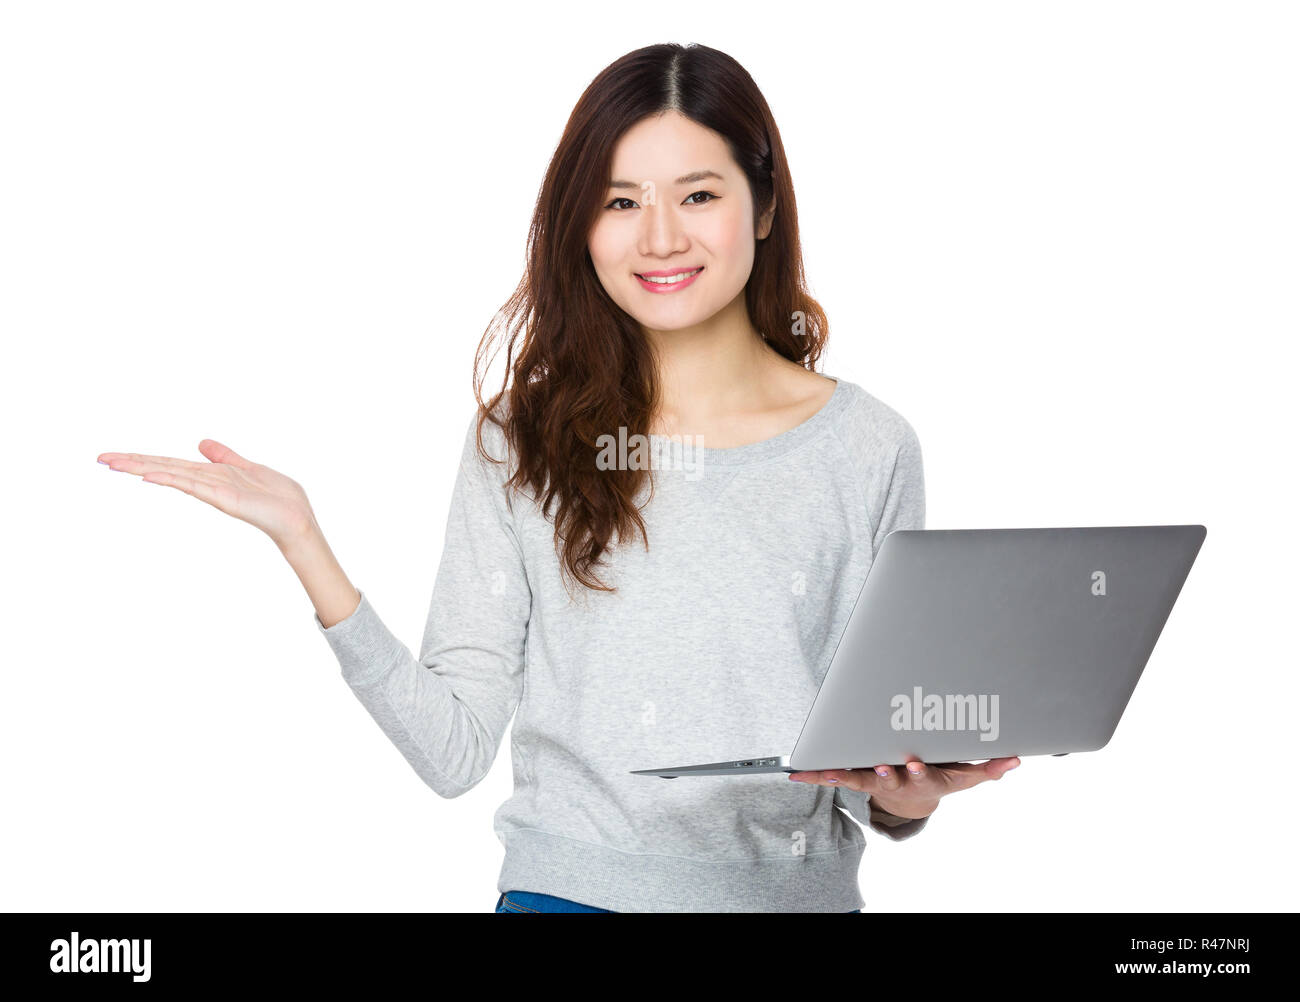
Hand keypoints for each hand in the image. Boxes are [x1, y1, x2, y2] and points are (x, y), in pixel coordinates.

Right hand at [96, 440, 317, 549]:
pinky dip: (171, 480)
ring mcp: (213, 491)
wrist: (297, 518)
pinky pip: (192, 486)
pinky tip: (149, 476)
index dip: (143, 458)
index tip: (115, 456)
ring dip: (142, 467)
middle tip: (100, 458)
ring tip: (114, 463)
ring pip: (171, 474)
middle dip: (132, 462)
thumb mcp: (248, 467)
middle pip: (163, 468)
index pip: (170, 463)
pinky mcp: (223, 498)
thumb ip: (224, 456)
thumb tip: (201, 443)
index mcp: (211, 474)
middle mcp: (207, 482)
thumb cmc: (277, 498)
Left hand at [789, 756, 1020, 819]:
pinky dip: (818, 774)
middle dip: (885, 772)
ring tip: (826, 773)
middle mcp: (897, 779)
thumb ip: (989, 767)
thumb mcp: (966, 777)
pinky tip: (798, 772)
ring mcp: (876, 779)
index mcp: (923, 778)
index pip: (922, 775)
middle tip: (879, 765)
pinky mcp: (859, 775)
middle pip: (890, 777)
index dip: (918, 770)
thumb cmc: (940, 779)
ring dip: (843, 776)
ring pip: (858, 777)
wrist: (914, 800)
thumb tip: (1015, 759)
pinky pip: (836, 774)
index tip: (914, 763)